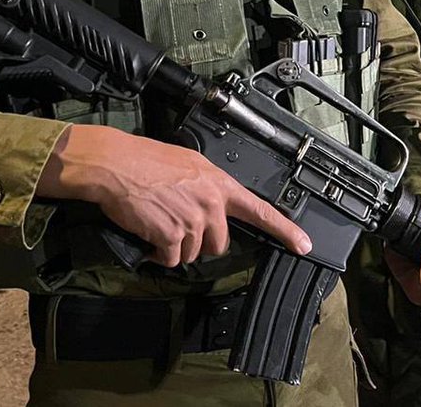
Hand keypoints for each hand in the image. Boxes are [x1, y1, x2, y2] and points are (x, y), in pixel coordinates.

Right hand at [38, 125, 312, 267]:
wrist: (116, 164)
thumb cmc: (146, 161)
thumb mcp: (188, 165)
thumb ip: (206, 187)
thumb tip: (211, 207)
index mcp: (219, 183)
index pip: (260, 210)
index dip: (285, 230)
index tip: (304, 245)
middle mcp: (212, 201)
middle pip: (220, 243)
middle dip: (200, 242)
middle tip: (177, 226)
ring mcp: (193, 219)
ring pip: (193, 253)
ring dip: (175, 248)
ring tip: (159, 224)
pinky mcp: (172, 234)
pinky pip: (171, 259)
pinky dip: (159, 255)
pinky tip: (149, 238)